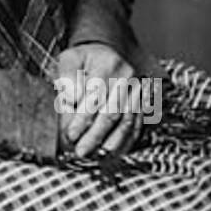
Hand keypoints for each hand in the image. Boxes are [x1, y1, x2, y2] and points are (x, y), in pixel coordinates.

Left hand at [55, 43, 142, 157]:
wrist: (108, 54)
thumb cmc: (85, 60)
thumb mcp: (70, 59)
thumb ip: (67, 77)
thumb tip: (72, 98)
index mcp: (108, 65)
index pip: (95, 97)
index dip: (82, 119)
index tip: (71, 135)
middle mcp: (128, 78)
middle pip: (112, 113)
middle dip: (95, 136)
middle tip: (81, 152)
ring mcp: (139, 91)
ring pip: (126, 122)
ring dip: (112, 143)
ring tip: (97, 157)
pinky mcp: (143, 103)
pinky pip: (136, 126)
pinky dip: (125, 142)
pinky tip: (113, 154)